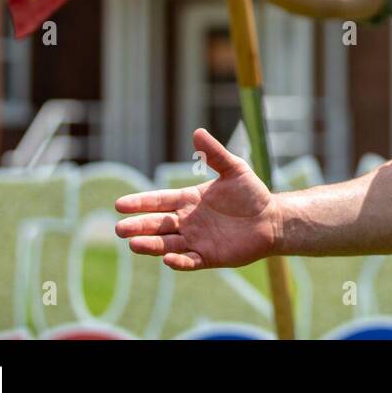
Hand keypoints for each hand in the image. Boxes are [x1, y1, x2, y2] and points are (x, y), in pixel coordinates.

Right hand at [115, 129, 277, 269]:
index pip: (159, 201)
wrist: (272, 219)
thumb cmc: (251, 193)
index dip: (140, 203)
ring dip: (151, 245)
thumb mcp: (234, 169)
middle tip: (119, 229)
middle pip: (157, 224)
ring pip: (167, 243)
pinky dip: (178, 261)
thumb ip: (215, 154)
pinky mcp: (208, 256)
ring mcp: (196, 240)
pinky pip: (189, 261)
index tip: (120, 204)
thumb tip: (197, 131)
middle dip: (139, 226)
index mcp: (188, 200)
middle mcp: (187, 221)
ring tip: (134, 244)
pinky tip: (168, 259)